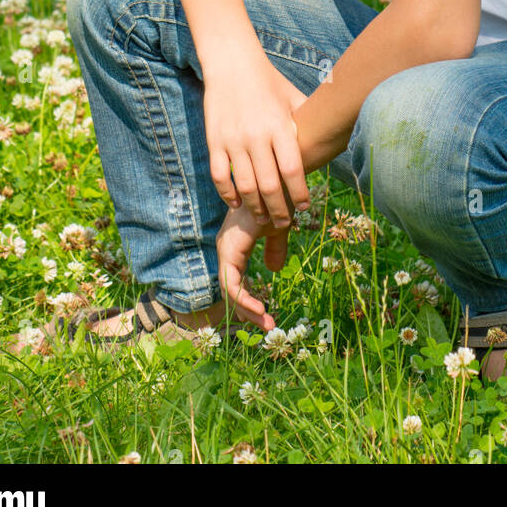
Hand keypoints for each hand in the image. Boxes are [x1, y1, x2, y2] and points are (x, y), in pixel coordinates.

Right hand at [203, 59, 310, 228]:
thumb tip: (336, 134)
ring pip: (245, 186)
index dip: (299, 193)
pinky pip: (220, 177)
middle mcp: (256, 135)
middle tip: (285, 223)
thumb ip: (309, 121)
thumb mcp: (293, 98)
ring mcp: (233, 140)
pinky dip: (228, 195)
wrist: (232, 63)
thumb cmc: (269, 82)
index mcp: (279, 126)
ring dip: (256, 208)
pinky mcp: (215, 141)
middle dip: (279, 210)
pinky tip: (238, 203)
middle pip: (270, 185)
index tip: (305, 208)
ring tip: (264, 218)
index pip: (293, 169)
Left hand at [216, 204, 291, 330]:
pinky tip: (260, 307)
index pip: (236, 283)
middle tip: (268, 326)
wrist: (279, 179)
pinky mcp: (230, 249)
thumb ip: (275, 249)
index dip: (249, 302)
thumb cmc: (278, 200)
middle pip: (230, 290)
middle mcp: (227, 249)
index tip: (266, 316)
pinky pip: (231, 282)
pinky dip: (244, 299)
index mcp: (235, 247)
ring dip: (247, 310)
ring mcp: (226, 249)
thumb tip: (273, 269)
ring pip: (228, 290)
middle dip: (248, 312)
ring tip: (267, 323)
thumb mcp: (279, 229)